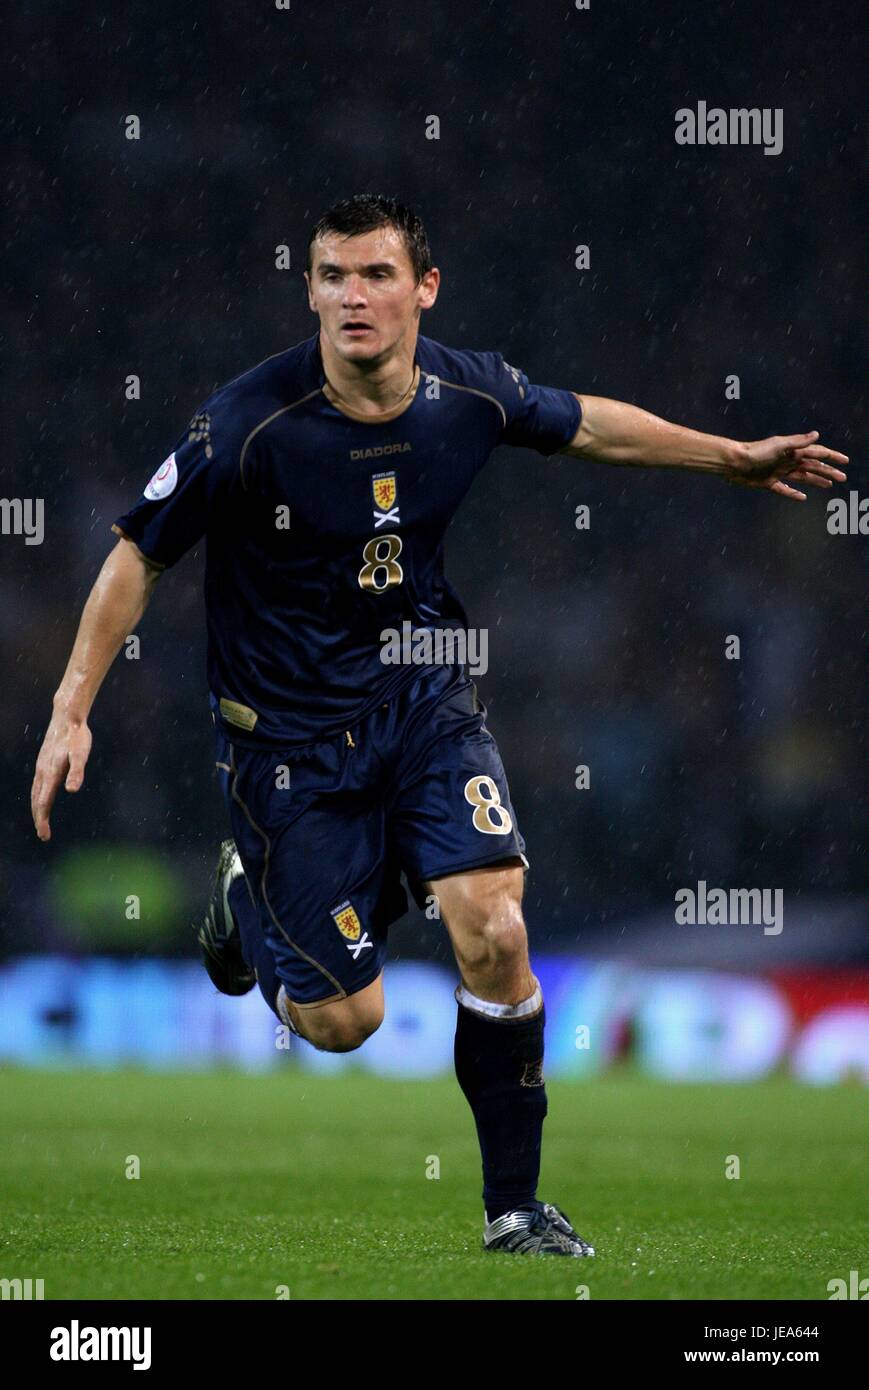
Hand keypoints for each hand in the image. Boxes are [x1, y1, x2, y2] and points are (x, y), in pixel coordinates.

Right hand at [31, 708, 92, 840]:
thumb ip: (76, 772)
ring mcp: (41, 767)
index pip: (43, 802)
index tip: (45, 835)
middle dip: (39, 819)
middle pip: (36, 801)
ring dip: (37, 809)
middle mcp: (42, 772)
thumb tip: (72, 790)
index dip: (43, 820)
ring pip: (35, 793)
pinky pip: (37, 785)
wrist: (67, 717)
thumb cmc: (77, 736)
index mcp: (50, 774)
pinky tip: (43, 798)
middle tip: (44, 835)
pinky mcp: (43, 762)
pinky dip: (37, 797)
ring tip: (41, 821)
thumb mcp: (80, 754)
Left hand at [729, 431, 848, 500]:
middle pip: (813, 466)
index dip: (832, 457)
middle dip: (828, 471)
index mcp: (793, 451)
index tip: (845, 461)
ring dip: (816, 481)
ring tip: (829, 485)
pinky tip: (803, 498)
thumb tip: (817, 435)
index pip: (817, 453)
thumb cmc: (755, 452)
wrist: (734, 463)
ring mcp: (779, 472)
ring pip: (803, 477)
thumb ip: (798, 442)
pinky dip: (794, 494)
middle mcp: (788, 461)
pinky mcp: (768, 483)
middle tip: (842, 478)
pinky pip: (785, 489)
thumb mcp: (779, 445)